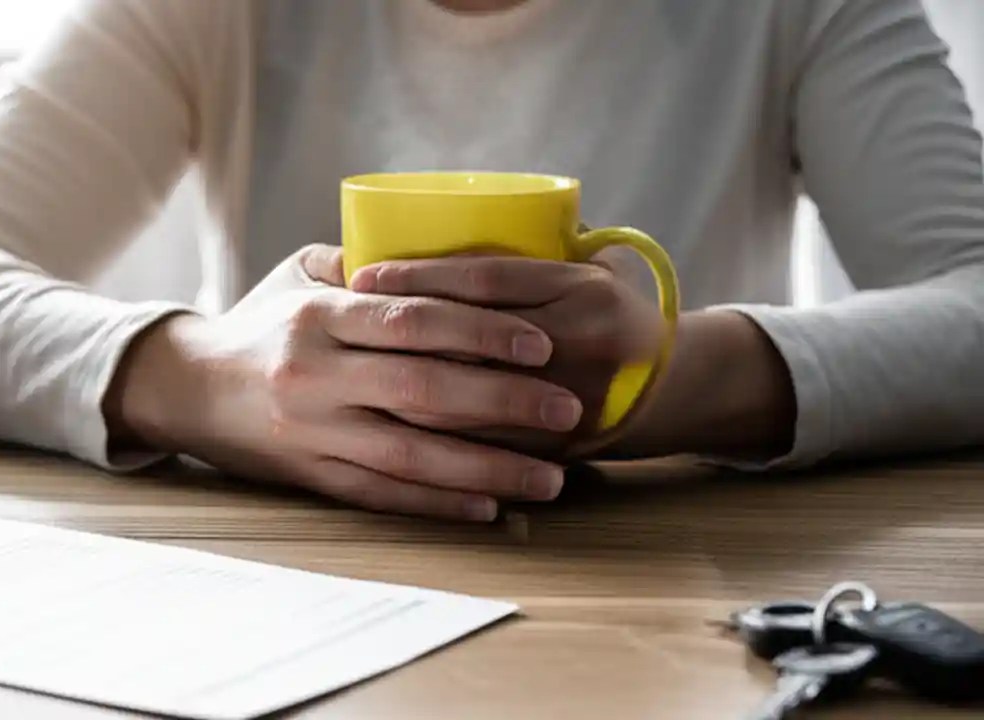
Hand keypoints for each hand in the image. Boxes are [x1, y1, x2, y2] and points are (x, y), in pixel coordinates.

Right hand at [107, 245, 583, 521]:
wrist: (186, 388)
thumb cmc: (258, 324)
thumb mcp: (298, 275)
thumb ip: (364, 265)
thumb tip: (442, 251)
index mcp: (320, 316)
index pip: (413, 321)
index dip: (482, 332)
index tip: (540, 345)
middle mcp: (317, 374)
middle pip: (425, 391)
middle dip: (504, 403)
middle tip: (568, 411)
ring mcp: (313, 431)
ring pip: (411, 455)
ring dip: (487, 469)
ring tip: (550, 479)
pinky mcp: (309, 475)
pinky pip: (381, 494)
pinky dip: (437, 503)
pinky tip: (488, 507)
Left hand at [346, 255, 664, 457]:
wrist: (675, 386)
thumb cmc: (606, 316)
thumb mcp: (578, 274)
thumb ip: (517, 265)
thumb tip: (424, 239)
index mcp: (580, 288)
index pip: (483, 279)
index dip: (417, 277)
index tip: (362, 276)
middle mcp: (582, 338)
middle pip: (466, 342)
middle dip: (396, 339)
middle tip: (340, 333)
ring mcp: (574, 396)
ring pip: (468, 398)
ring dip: (403, 392)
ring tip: (351, 379)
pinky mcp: (563, 443)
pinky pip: (484, 444)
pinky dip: (436, 437)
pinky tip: (389, 428)